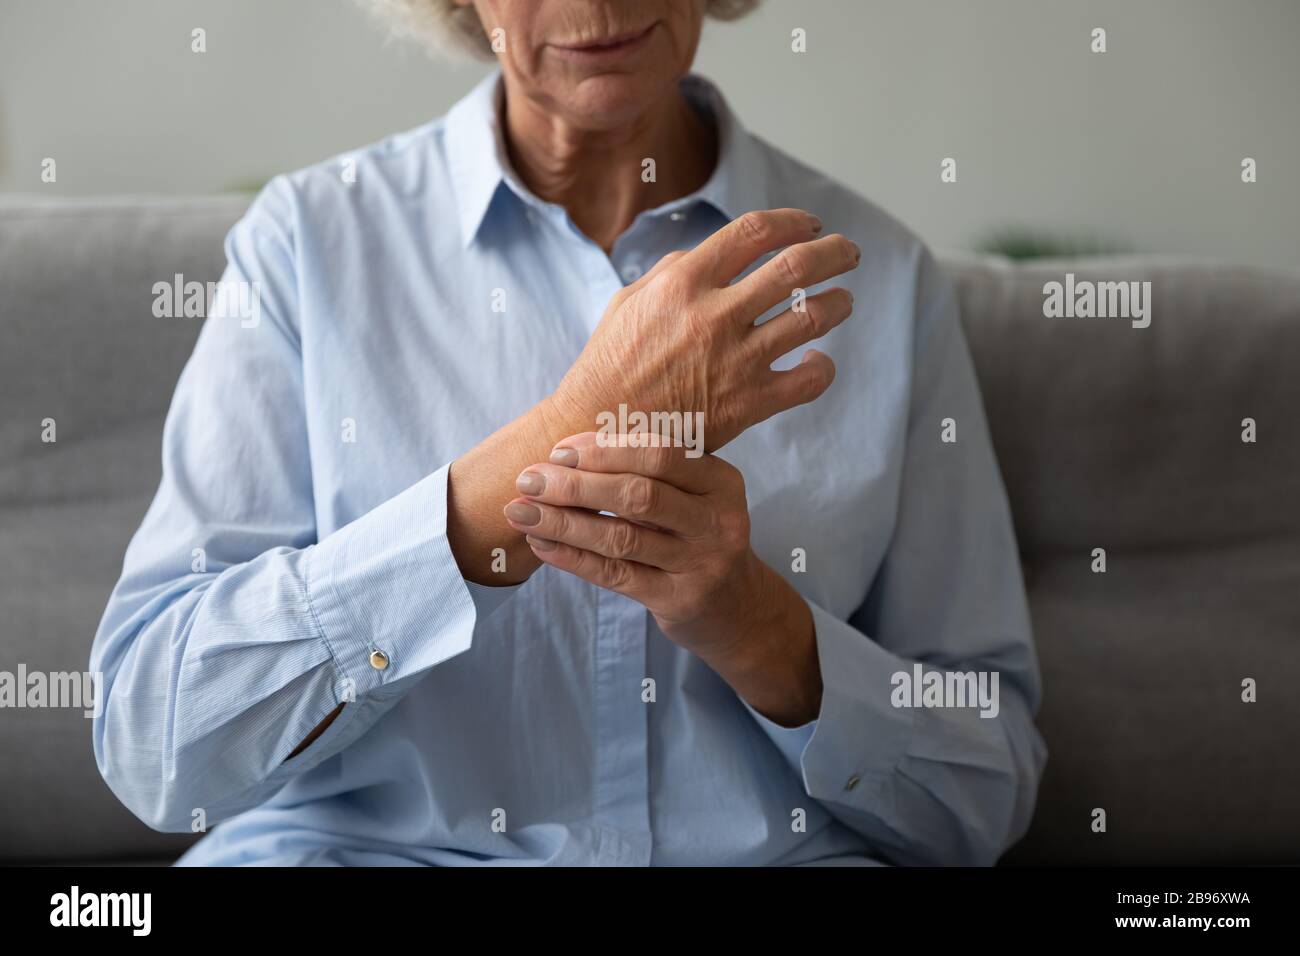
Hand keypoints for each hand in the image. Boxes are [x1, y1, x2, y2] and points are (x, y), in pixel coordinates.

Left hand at [503, 431, 821, 725]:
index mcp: (721, 481)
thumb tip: (566, 452)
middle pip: (639, 495)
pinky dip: (572, 557)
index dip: (604, 449)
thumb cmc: (697, 536)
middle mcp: (717, 521)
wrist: (736, 606)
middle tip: (528, 478)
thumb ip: (648, 471)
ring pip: (621, 539)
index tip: (558, 450)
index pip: (660, 454)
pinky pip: (615, 575)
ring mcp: (700, 564)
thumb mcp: (693, 496)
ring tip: (520, 511)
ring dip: (563, 522)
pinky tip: (541, 544)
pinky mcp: (678, 600)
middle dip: (576, 484)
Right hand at [548, 208, 859, 451]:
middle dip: (833, 252)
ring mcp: (735, 360)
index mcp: (683, 283)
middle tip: (847, 253)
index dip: (792, 221)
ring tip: (843, 301)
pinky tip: (818, 361)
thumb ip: (672, 271)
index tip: (810, 224)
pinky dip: (823, 367)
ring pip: (813, 317)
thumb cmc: (610, 367)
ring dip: (839, 303)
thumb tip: (709, 252)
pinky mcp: (747, 404)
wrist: (598, 433)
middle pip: (796, 266)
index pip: (754, 232)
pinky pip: (808, 381)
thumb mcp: (628, 302)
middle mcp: (714, 316)